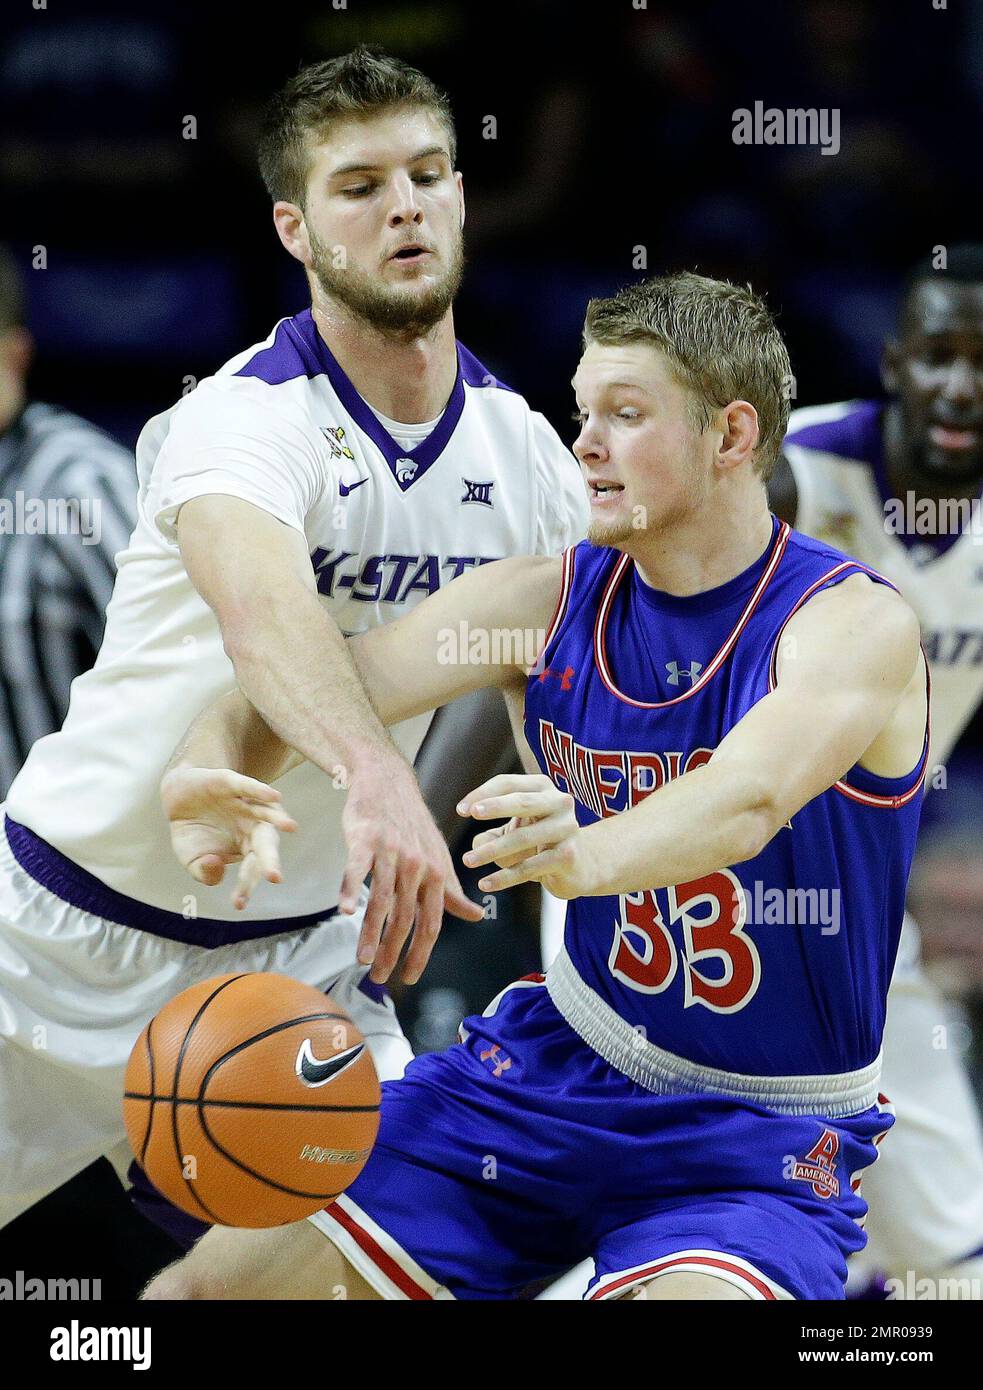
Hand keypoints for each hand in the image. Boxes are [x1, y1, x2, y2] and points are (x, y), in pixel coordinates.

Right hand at [161, 766, 297, 909]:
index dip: (245, 886)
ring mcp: (244, 805)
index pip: (251, 869)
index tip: (238, 905)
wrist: (178, 796)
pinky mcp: (231, 783)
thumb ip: (203, 870)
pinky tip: (274, 796)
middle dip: (270, 860)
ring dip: (278, 819)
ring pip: (265, 813)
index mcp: (247, 847)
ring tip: (291, 827)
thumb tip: (216, 867)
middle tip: (274, 878)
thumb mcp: (192, 858)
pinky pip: (248, 787)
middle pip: (265, 844)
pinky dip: (260, 791)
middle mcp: (252, 826)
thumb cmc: (194, 831)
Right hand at [340, 754, 482, 985]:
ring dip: (371, 933)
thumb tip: (476, 916)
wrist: (389, 781)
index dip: (421, 953)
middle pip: (405, 918)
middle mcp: (417, 865)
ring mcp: (391, 851)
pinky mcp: (365, 838)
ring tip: (363, 959)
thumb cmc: (413, 823)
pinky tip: (344, 910)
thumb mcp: (438, 856)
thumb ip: (452, 891)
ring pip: (381, 899)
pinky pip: (357, 867)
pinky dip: (350, 889)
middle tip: (379, 978)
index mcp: (436, 873)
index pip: (431, 922)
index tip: (410, 977)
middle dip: (393, 952)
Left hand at [457, 774, 588, 897]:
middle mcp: (560, 802)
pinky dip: (505, 877)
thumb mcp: (516, 829)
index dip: (483, 794)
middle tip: (471, 814)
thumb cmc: (541, 840)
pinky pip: (530, 867)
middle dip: (495, 806)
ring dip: (492, 850)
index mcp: (543, 787)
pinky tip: (485, 884)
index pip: (509, 784)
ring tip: (469, 860)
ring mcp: (567, 828)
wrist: (580, 864)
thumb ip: (494, 832)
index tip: (460, 810)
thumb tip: (476, 843)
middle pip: (522, 801)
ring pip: (524, 838)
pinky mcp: (568, 856)